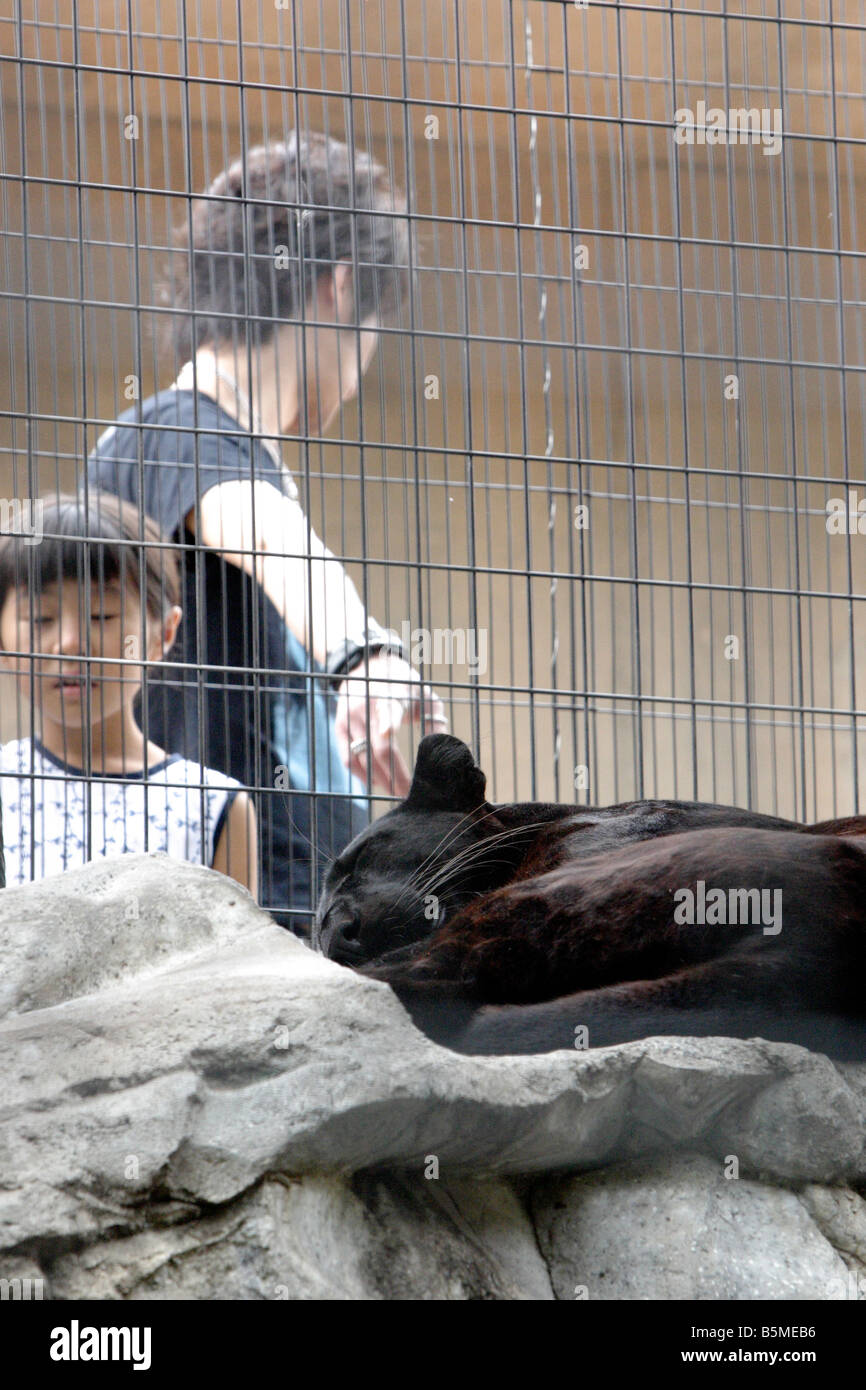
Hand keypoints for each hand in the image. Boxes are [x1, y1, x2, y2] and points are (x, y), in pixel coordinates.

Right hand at [334, 652, 448, 795]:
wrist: (368, 665)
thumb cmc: (403, 684)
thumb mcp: (424, 694)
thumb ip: (434, 720)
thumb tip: (444, 749)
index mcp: (391, 692)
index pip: (390, 710)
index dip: (390, 724)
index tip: (394, 740)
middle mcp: (366, 704)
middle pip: (381, 748)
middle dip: (397, 775)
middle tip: (411, 793)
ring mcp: (349, 716)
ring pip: (364, 757)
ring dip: (380, 780)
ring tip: (396, 793)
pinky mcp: (339, 725)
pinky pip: (347, 757)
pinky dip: (361, 774)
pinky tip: (376, 783)